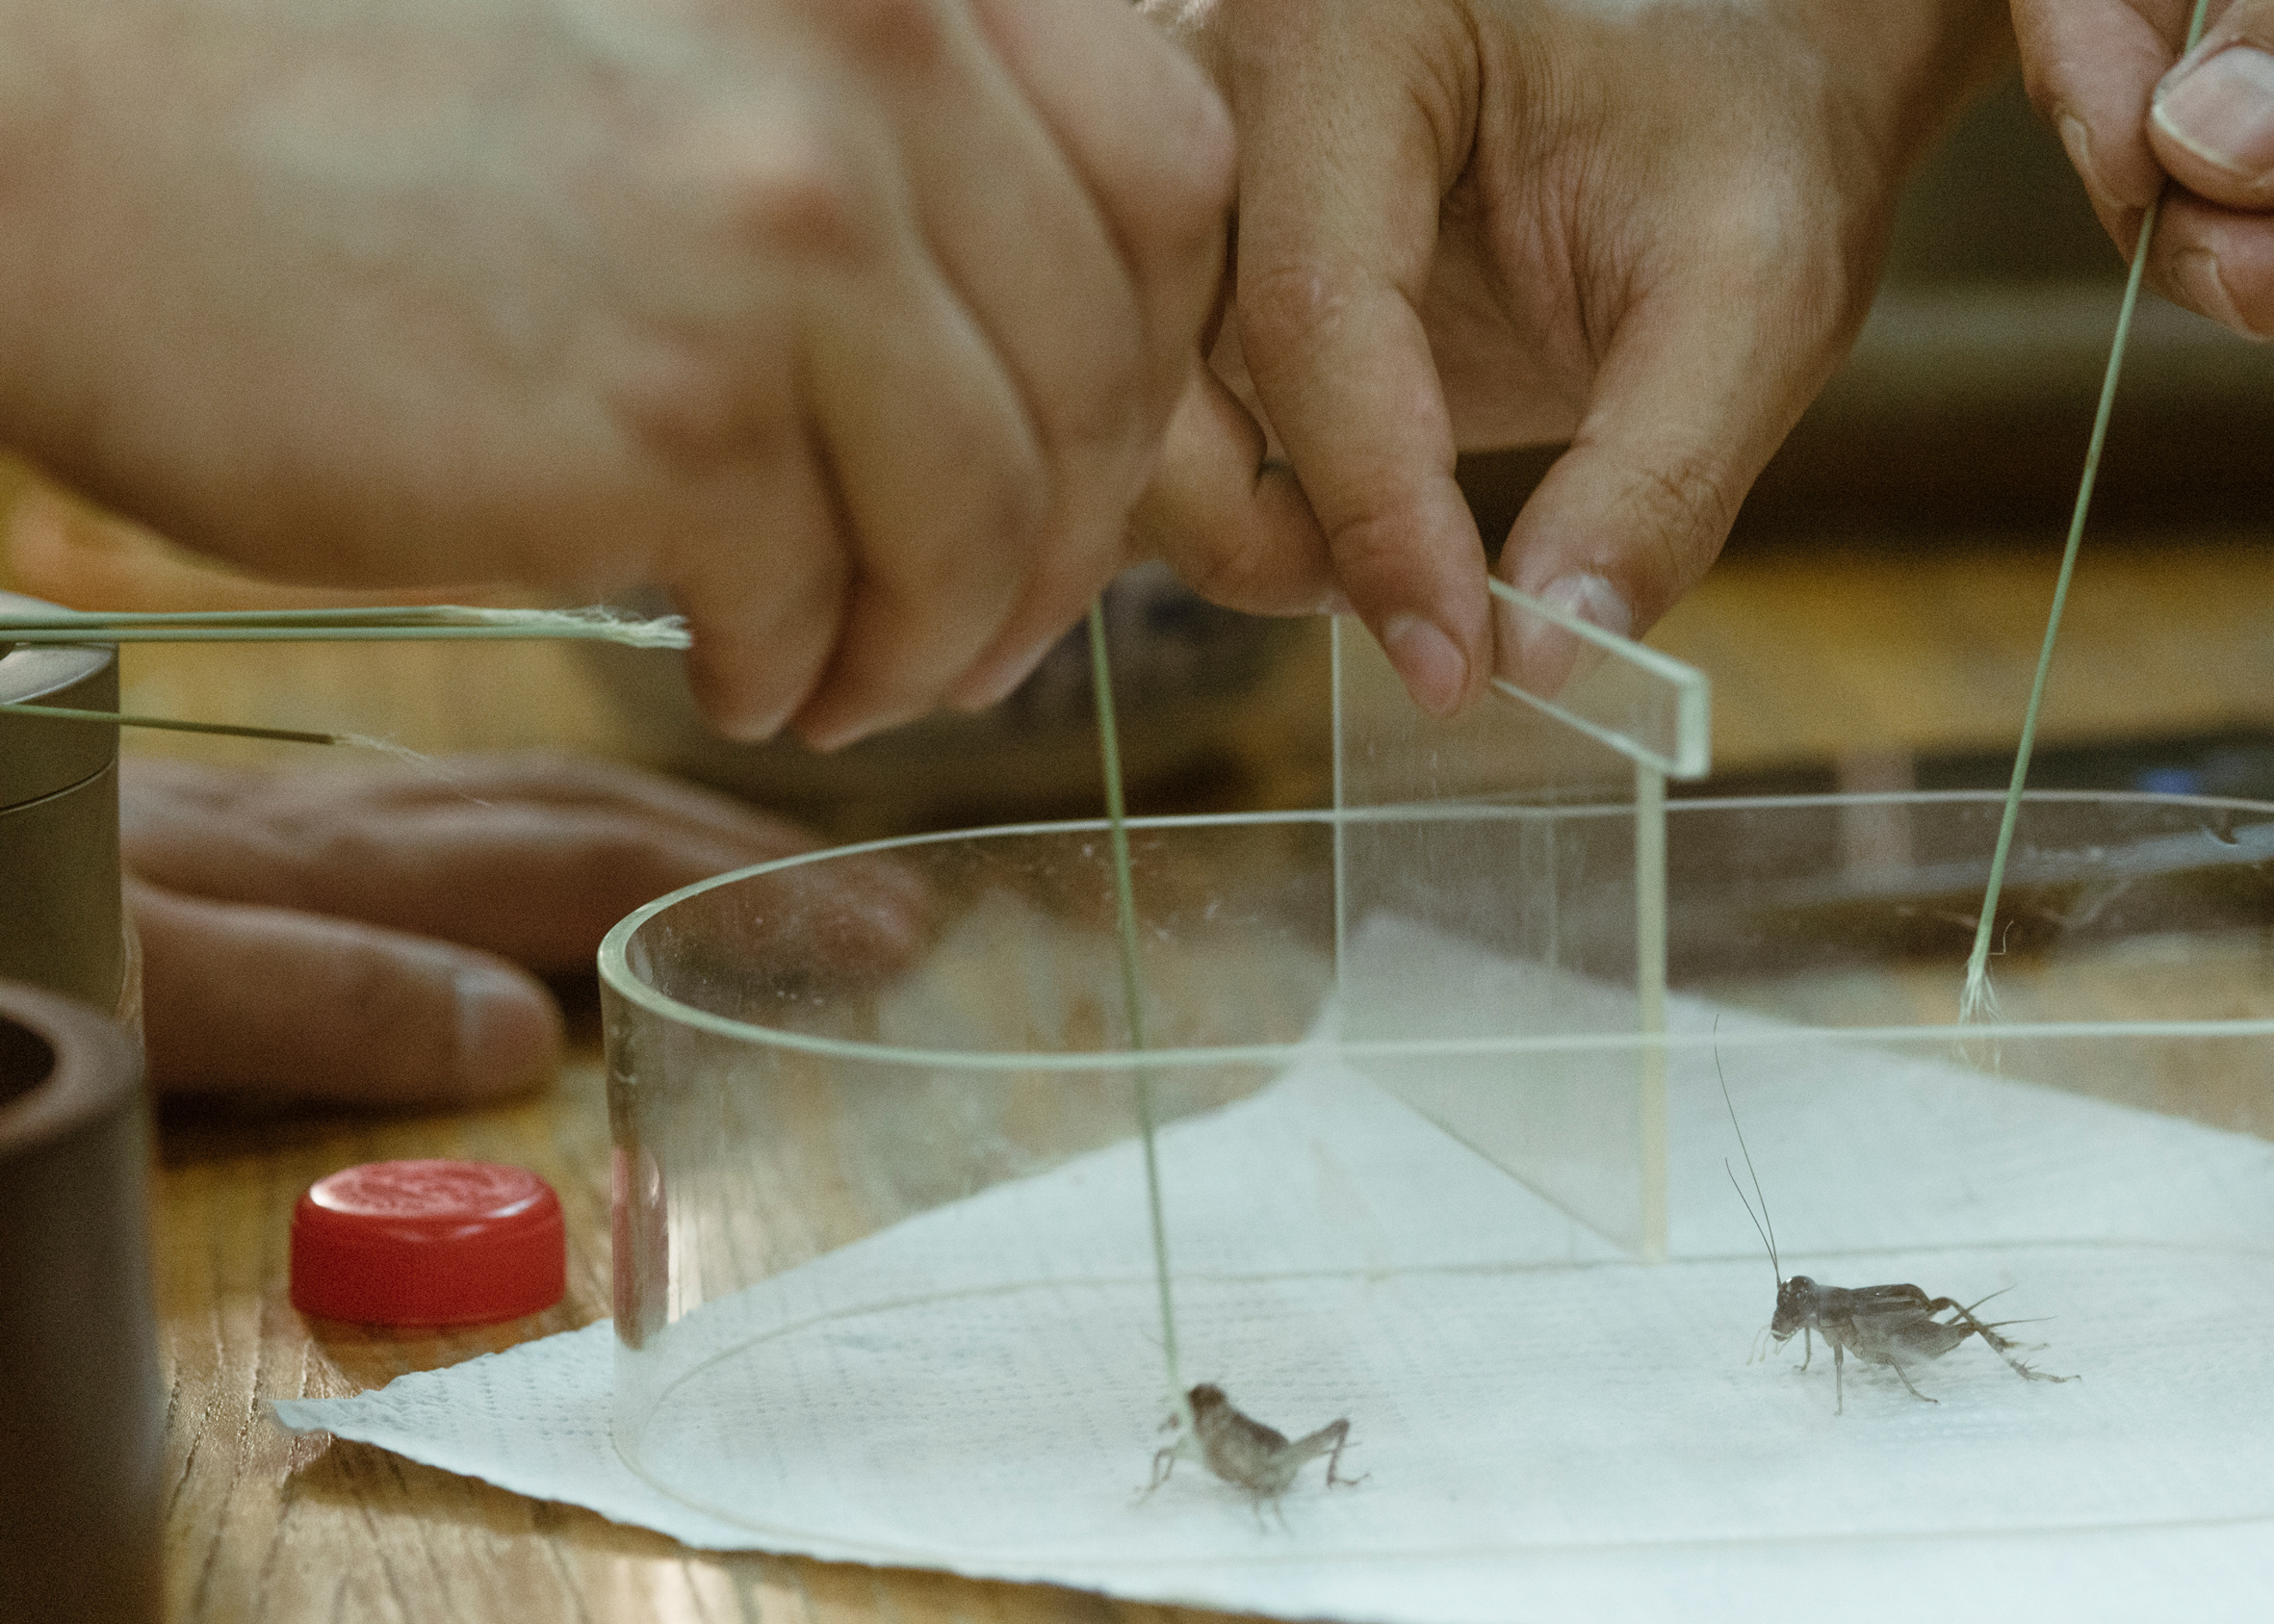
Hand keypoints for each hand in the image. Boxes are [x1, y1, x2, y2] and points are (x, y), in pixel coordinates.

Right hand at [0, 0, 1232, 747]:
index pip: (1170, 176)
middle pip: (1102, 362)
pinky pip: (829, 597)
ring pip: (988, 508)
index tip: (1082, 450)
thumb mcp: (704, 29)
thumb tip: (1081, 354)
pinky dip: (809, 665)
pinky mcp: (673, 407)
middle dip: (1066, 534)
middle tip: (986, 623)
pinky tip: (743, 669)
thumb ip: (908, 136)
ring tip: (859, 673)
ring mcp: (783, 228)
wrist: (71, 134)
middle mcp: (873, 56)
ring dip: (946, 629)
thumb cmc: (376, 89)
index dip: (1152, 348)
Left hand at [121, 753, 831, 1103]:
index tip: (880, 929)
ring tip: (771, 872)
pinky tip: (563, 866)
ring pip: (523, 799)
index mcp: (319, 861)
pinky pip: (450, 815)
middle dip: (746, 852)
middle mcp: (324, 818)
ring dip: (670, 831)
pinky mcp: (224, 836)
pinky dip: (562, 831)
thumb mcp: (131, 980)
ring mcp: (277, 818)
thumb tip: (523, 1035)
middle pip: (582, 811)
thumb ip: (314, 998)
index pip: (581, 863)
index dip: (740, 895)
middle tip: (885, 901)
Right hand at [1132, 0, 2010, 709]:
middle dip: (1254, 531)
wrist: (1722, 75)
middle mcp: (1218, 80)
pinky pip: (1147, 416)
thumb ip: (1658, 478)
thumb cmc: (1737, 140)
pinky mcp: (1182, 263)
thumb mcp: (1755, 294)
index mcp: (1350, 33)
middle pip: (1150, 355)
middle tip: (1418, 624)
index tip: (1459, 667)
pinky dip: (1225, 509)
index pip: (1310, 306)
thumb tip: (1539, 659)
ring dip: (1228, 532)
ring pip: (1120, 404)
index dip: (1375, 514)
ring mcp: (1178, 176)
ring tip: (1396, 578)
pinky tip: (1345, 544)